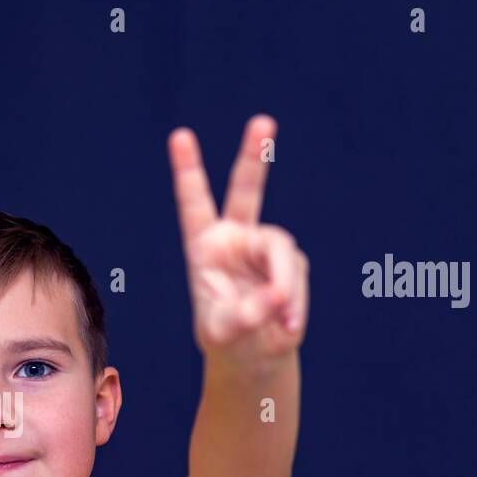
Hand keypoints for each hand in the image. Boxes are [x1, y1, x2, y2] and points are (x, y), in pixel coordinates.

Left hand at [167, 115, 307, 373]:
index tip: (180, 136)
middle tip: (263, 122)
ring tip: (282, 320)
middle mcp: (235, 239)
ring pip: (282, 254)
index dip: (188, 171)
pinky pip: (297, 279)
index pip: (195, 205)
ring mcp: (265, 248)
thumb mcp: (225, 331)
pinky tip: (287, 325)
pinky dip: (295, 304)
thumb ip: (246, 313)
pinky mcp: (291, 263)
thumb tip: (278, 294)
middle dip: (254, 157)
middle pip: (246, 192)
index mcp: (204, 248)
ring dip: (285, 288)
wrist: (255, 353)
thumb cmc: (228, 339)